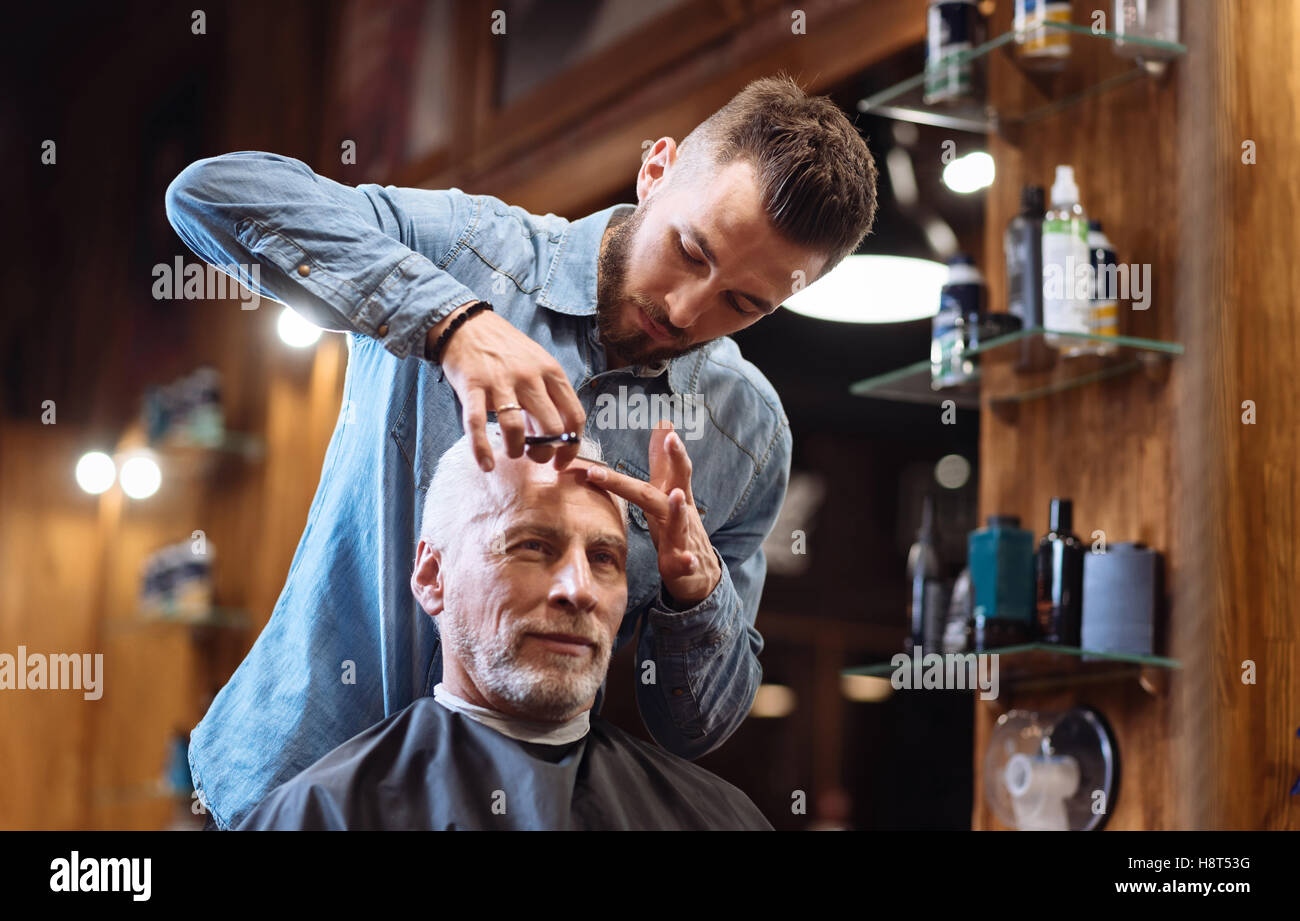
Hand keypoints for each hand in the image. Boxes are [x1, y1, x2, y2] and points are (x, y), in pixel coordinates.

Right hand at [433, 302, 585, 470]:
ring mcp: (500, 382)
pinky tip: (486, 465)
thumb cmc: (505, 350)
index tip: (562, 460)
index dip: (572, 446)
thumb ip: (547, 397)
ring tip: (512, 453)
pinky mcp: (472, 386)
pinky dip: (481, 450)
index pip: (574, 415)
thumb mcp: (536, 365)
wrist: (467, 324)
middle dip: (545, 453)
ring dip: (515, 451)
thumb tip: (551, 437)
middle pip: (550, 428)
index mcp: (551, 372)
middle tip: (535, 457)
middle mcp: (530, 377)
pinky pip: (477, 425)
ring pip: (515, 430)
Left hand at [581, 420, 721, 605]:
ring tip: (676, 495)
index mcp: (673, 496)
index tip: (667, 427)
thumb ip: (662, 461)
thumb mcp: (668, 492)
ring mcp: (684, 539)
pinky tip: (686, 561)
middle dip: (675, 462)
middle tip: (671, 440)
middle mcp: (681, 514)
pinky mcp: (682, 566)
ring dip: (679, 510)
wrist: (700, 573)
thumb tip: (664, 423)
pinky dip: (687, 563)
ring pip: (680, 524)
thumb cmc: (677, 528)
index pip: (674, 469)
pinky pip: (685, 564)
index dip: (671, 448)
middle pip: (672, 487)